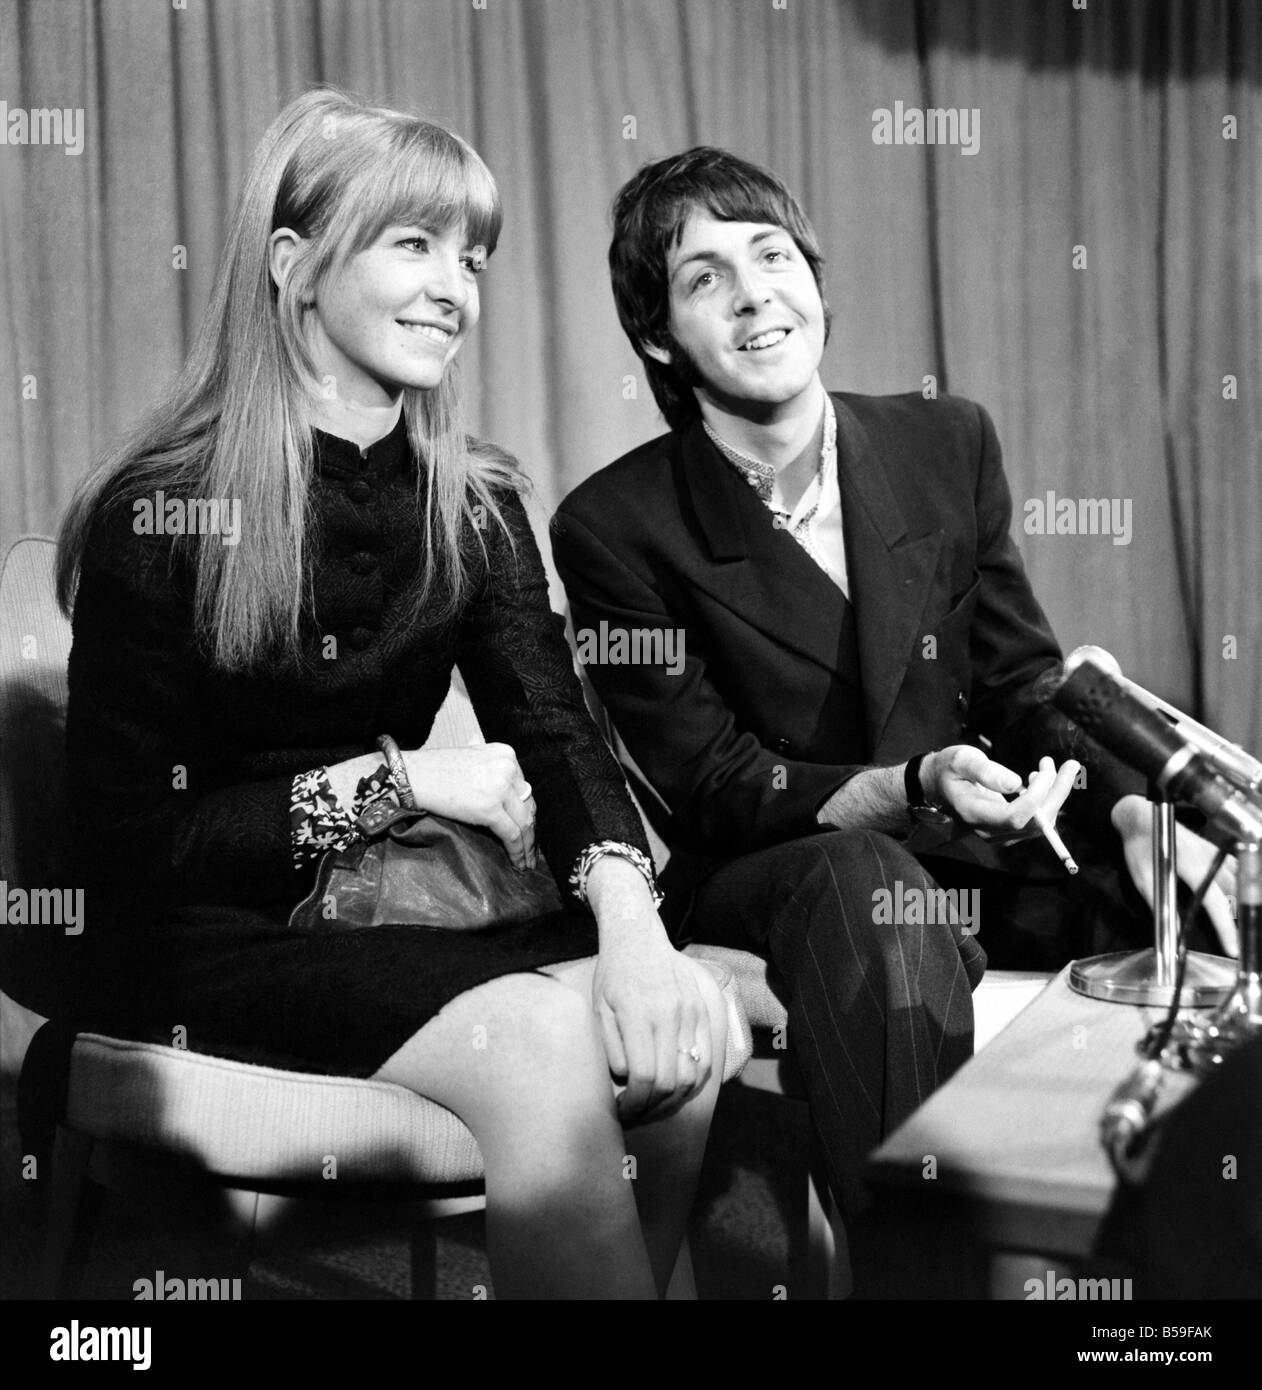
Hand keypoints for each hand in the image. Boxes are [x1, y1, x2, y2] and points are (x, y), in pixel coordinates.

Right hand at [402, 742, 536, 868]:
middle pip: (528, 806)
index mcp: (506, 755)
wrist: (413, 776)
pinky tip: (518, 863)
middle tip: (532, 851)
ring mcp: (500, 788)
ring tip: (528, 861)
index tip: (528, 828)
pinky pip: (511, 834)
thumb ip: (490, 767)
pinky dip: (517, 851)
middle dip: (531, 830)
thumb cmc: (435, 769)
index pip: (525, 789)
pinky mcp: (489, 808)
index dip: (527, 812)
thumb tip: (504, 788)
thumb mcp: (471, 757)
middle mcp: (508, 768)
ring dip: (528, 845)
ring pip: (524, 822)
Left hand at [592, 934, 715, 1123]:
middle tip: (634, 1113)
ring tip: (654, 1104)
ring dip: (673, 1099)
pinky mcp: (703, 1011)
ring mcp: (691, 1013)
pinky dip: (693, 1081)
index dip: (633, 1103)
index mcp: (639, 1015)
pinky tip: (675, 1088)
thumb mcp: (599, 1009)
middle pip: (670, 1082)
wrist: (639, 938)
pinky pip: (706, 1058)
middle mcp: (670, 1015)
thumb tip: (626, 1081)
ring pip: (692, 1075)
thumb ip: (612, 1048)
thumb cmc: (613, 976)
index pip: (645, 1077)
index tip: (621, 1110)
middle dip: (650, 1107)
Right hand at [927, 748, 1079, 841]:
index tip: (1045, 769)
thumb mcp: (961, 760)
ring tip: (1047, 768)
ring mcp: (1000, 833)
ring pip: (1041, 824)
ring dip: (1055, 796)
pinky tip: (1040, 781)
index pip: (1015, 817)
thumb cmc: (949, 768)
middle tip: (1068, 765)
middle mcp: (989, 830)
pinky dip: (1048, 801)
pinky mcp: (1009, 830)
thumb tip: (1015, 784)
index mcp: (974, 813)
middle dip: (1057, 794)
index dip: (1036, 797)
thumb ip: (985, 771)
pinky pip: (1038, 822)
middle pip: (1035, 823)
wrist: (939, 784)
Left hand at [1112, 794, 1238, 956]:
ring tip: (1239, 924)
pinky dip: (1241, 885)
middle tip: (1237, 942)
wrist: (1139, 815)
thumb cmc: (1139, 846)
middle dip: (1240, 920)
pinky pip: (1236, 869)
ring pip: (1240, 881)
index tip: (1232, 947)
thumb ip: (1160, 905)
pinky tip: (1237, 898)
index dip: (1225, 926)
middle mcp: (1208, 857)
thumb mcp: (1143, 879)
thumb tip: (1174, 931)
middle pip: (1236, 893)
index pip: (1215, 901)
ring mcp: (1214, 852)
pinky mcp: (1214, 849)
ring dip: (1242, 902)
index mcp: (1190, 865)